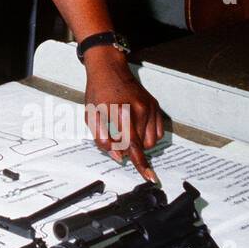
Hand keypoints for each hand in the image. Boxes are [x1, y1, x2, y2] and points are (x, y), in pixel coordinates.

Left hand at [82, 47, 164, 183]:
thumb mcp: (91, 116)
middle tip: (117, 136)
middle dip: (131, 148)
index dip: (141, 164)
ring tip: (126, 128)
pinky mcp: (155, 106)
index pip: (133, 146)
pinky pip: (157, 132)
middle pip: (141, 146)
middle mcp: (139, 110)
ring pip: (151, 141)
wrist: (109, 69)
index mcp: (121, 113)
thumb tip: (118, 156)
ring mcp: (149, 107)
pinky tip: (136, 125)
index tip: (150, 177)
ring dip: (140, 142)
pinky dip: (148, 134)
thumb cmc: (98, 91)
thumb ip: (102, 139)